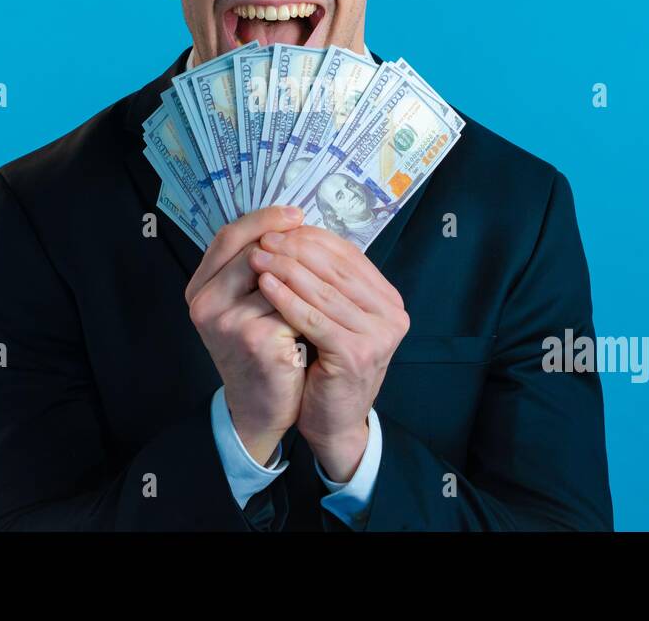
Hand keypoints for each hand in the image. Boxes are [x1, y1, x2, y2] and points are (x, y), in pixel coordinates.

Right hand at [185, 205, 308, 464]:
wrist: (260, 407)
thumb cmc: (259, 350)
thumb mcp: (244, 305)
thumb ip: (254, 269)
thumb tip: (290, 224)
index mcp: (199, 289)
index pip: (228, 237)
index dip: (262, 220)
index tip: (296, 213)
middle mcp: (204, 304)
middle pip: (253, 250)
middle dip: (290, 241)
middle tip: (319, 233)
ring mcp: (228, 322)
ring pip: (278, 277)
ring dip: (305, 275)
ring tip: (326, 273)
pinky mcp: (256, 339)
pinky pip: (293, 306)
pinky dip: (310, 305)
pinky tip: (324, 307)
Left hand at [247, 224, 409, 481]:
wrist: (335, 422)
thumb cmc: (327, 365)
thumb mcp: (335, 317)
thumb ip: (327, 282)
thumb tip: (293, 231)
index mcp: (388, 299)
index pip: (348, 255)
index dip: (311, 238)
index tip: (278, 228)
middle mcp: (392, 314)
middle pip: (337, 269)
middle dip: (295, 250)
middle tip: (263, 238)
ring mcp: (378, 335)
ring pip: (324, 291)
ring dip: (286, 270)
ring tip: (256, 257)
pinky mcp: (356, 353)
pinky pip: (314, 318)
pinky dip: (287, 299)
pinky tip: (264, 286)